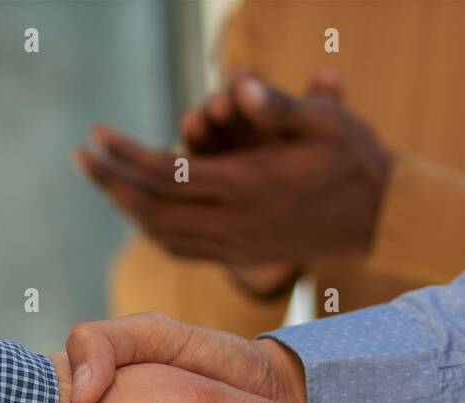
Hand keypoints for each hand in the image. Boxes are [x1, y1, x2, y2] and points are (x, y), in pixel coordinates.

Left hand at [74, 71, 390, 267]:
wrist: (382, 217)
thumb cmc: (353, 158)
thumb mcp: (323, 120)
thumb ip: (276, 105)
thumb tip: (236, 83)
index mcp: (251, 187)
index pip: (169, 175)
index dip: (126, 156)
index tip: (96, 133)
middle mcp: (238, 224)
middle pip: (154, 211)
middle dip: (112, 185)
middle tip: (82, 159)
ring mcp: (238, 247)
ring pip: (165, 236)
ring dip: (127, 210)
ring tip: (103, 182)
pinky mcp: (243, 257)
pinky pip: (184, 251)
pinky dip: (154, 233)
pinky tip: (138, 215)